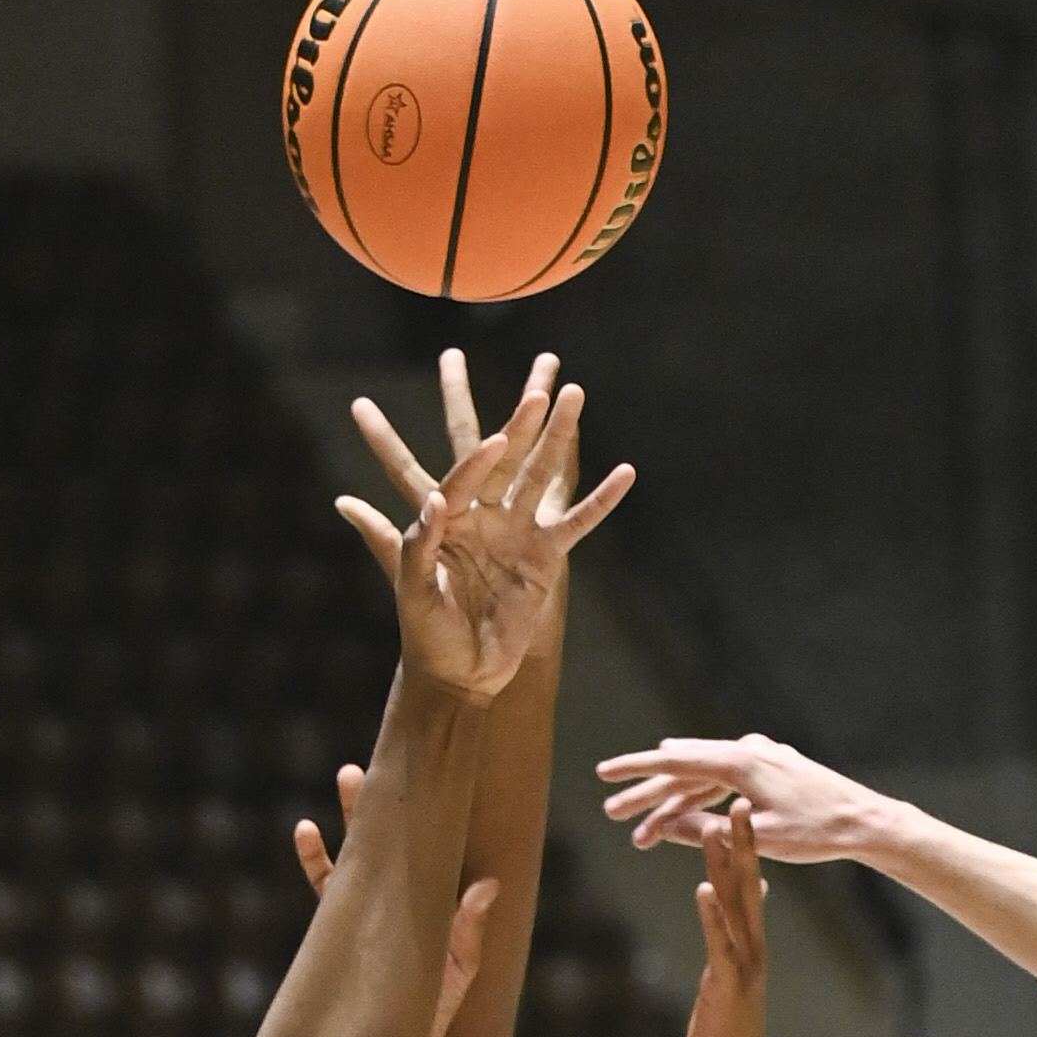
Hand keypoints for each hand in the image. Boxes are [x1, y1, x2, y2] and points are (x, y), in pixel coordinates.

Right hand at [293, 766, 496, 1036]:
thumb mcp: (457, 975)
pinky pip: (326, 895)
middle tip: (358, 771)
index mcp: (424, 913)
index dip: (414, 822)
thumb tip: (488, 884)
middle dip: (369, 811)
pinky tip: (304, 834)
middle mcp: (393, 911)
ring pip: (352, 864)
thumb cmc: (433, 1025)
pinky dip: (316, 863)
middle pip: (382, 850)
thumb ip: (468, 932)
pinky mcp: (339, 942)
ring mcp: (363, 925)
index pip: (418, 857)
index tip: (414, 781)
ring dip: (343, 829)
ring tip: (340, 786)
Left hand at [337, 351, 628, 703]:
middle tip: (542, 365)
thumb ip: (412, 541)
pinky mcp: (545, 556)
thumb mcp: (411, 587)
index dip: (476, 459)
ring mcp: (517, 530)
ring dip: (560, 433)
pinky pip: (578, 521)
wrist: (460, 671)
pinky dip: (602, 500)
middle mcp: (484, 512)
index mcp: (445, 514)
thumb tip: (434, 496)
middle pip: (502, 448)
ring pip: (542, 471)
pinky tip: (626, 472)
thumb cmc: (426, 629)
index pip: (454, 471)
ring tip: (575, 391)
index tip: (498, 440)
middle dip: (520, 408)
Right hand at [597, 732, 888, 861]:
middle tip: (613, 812)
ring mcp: (761, 757)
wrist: (865, 820)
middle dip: (647, 794)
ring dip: (674, 803)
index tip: (605, 775)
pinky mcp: (772, 768)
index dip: (636, 770)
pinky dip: (702, 798)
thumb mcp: (756, 839)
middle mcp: (748, 752)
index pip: (675, 762)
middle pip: (684, 770)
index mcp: (741, 763)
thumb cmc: (817, 832)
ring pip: (704, 778)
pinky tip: (683, 810)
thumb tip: (663, 827)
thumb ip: (706, 831)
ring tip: (643, 831)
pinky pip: (725, 781)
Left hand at [685, 801, 771, 1036]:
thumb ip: (740, 927)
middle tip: (738, 798)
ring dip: (724, 866)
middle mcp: (752, 945)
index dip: (743, 845)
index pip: (748, 883)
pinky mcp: (728, 984)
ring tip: (718, 828)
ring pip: (734, 906)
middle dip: (740, 841)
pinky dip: (711, 916)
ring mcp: (743, 964)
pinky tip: (702, 890)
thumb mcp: (735, 967)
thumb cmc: (729, 1023)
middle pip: (746, 883)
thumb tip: (752, 892)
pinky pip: (719, 944)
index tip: (739, 804)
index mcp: (750, 939)